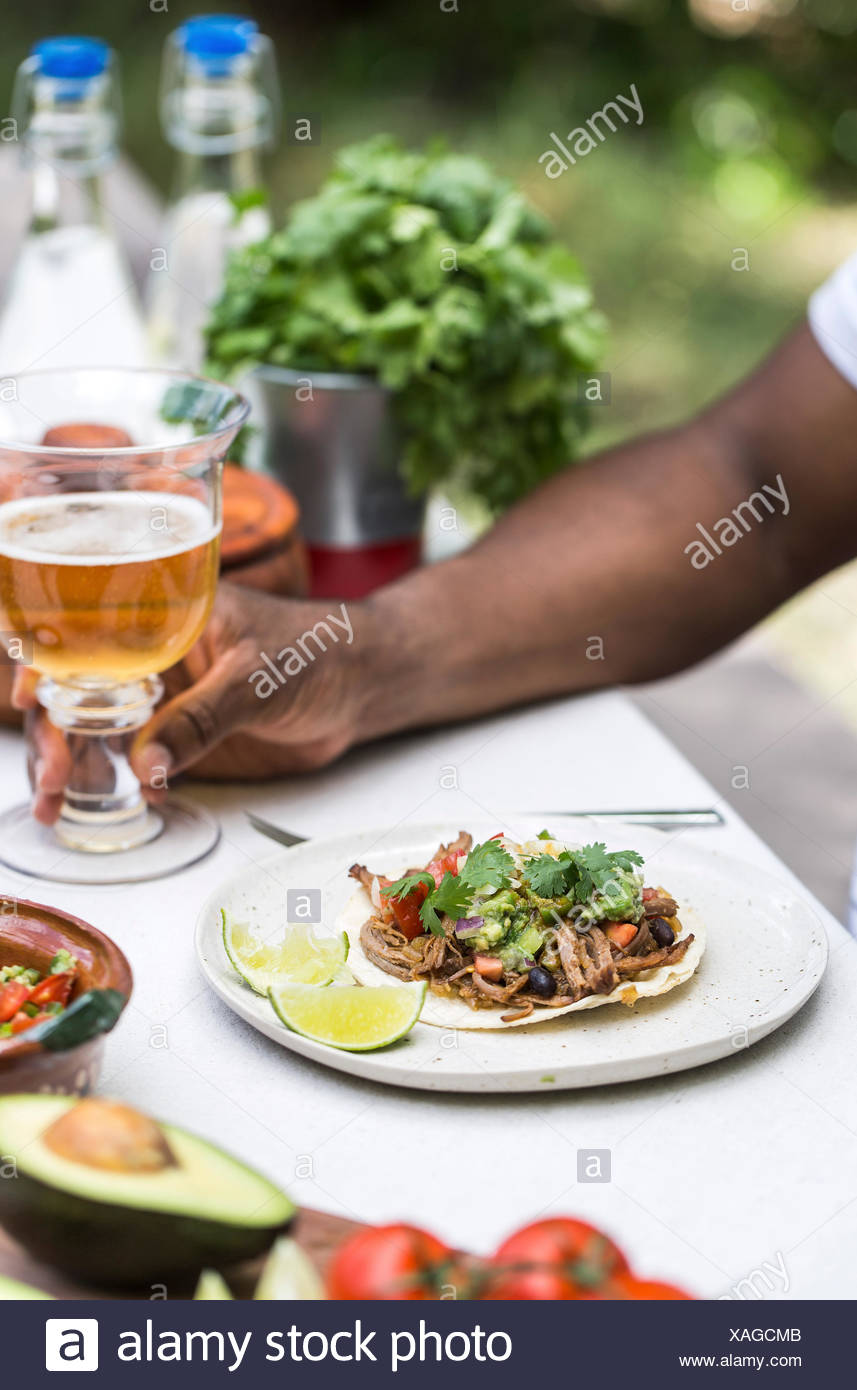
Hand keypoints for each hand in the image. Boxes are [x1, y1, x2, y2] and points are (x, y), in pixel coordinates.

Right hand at [13, 582, 370, 823]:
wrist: (363, 684)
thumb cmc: (319, 651)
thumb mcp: (258, 678)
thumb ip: (202, 719)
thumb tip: (146, 765)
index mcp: (160, 614)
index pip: (84, 632)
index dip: (46, 662)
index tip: (31, 699)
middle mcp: (149, 656)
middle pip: (75, 691)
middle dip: (51, 734)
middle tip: (50, 780)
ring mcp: (162, 699)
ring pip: (94, 730)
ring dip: (70, 766)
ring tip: (55, 806)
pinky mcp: (180, 737)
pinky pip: (131, 759)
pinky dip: (113, 783)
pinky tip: (110, 805)